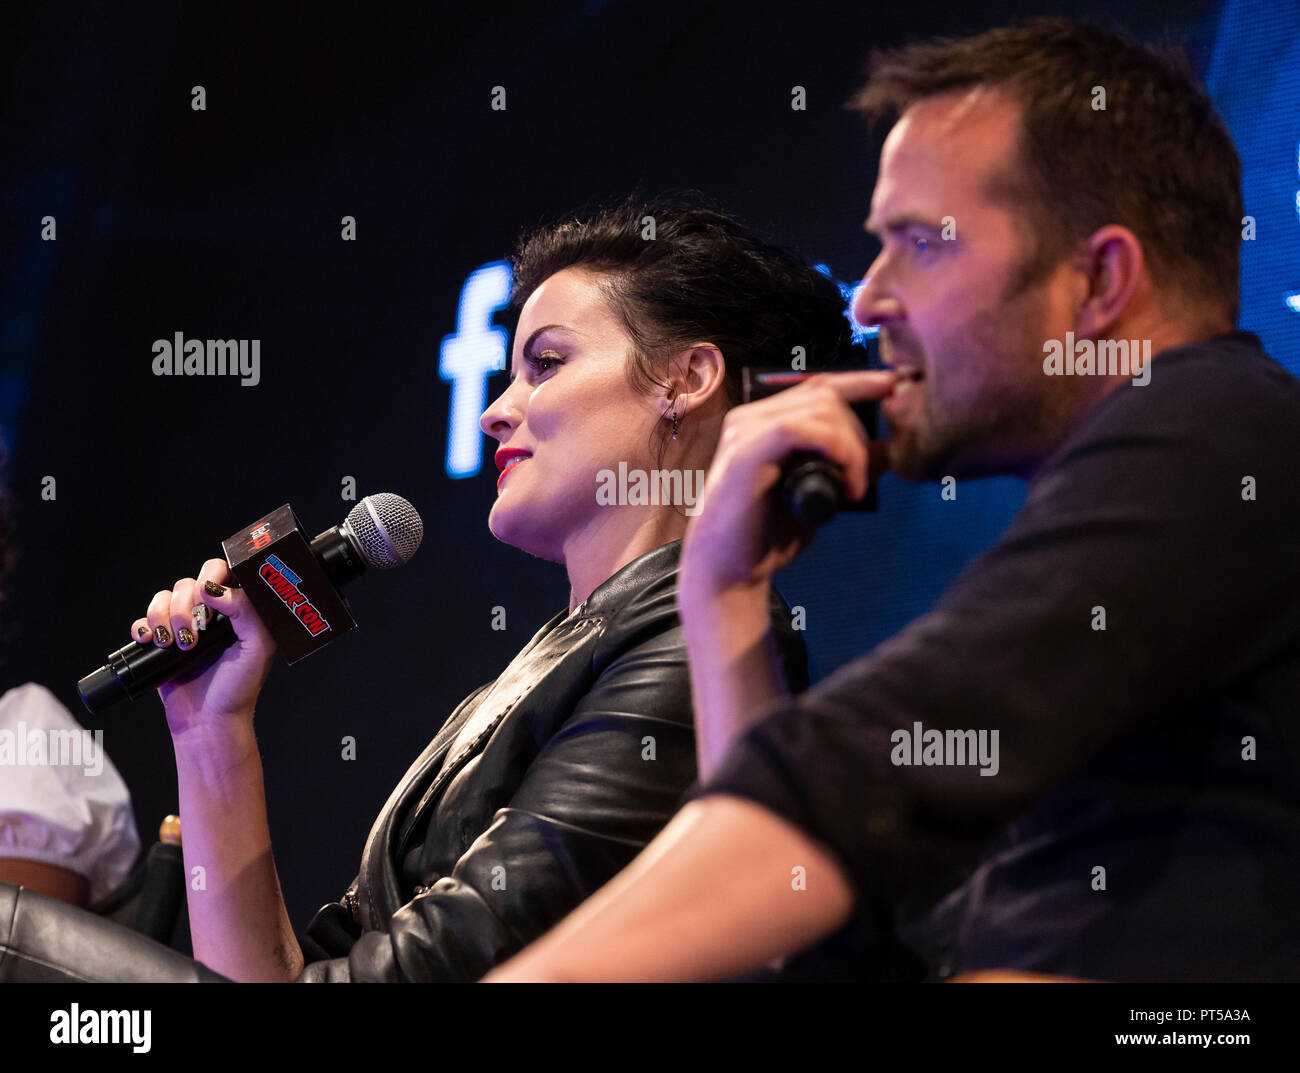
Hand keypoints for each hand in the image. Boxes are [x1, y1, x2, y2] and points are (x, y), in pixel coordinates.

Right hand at [129, 558, 277, 740]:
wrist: (208, 721)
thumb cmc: (239, 687)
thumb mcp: (257, 647)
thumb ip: (247, 611)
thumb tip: (214, 589)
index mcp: (238, 608)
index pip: (224, 571)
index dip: (214, 577)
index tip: (210, 598)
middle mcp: (211, 612)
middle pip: (189, 582)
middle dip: (185, 602)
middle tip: (195, 630)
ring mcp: (184, 625)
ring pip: (164, 597)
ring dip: (165, 617)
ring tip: (178, 645)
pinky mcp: (161, 641)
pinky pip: (144, 619)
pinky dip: (143, 626)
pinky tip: (152, 641)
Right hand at [681, 370, 897, 594]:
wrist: (729, 573)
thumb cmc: (768, 537)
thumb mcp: (820, 496)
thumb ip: (846, 468)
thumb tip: (888, 449)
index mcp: (763, 423)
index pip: (818, 386)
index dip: (859, 383)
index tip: (894, 388)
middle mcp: (751, 418)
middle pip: (825, 392)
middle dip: (859, 430)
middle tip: (863, 477)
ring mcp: (746, 431)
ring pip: (820, 407)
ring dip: (852, 447)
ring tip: (853, 488)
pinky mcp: (746, 451)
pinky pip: (800, 429)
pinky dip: (836, 451)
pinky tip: (845, 483)